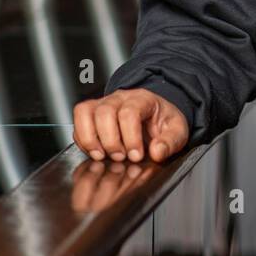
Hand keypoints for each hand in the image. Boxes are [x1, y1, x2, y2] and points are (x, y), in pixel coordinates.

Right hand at [73, 88, 189, 164]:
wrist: (155, 113)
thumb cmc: (163, 121)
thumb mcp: (177, 130)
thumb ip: (170, 142)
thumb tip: (157, 152)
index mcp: (143, 99)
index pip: (130, 112)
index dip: (131, 136)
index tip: (136, 155)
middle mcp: (120, 98)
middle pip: (105, 112)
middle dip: (110, 140)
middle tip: (121, 157)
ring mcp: (103, 104)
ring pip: (85, 112)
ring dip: (90, 139)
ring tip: (102, 156)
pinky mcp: (92, 114)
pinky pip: (78, 121)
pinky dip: (82, 140)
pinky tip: (96, 152)